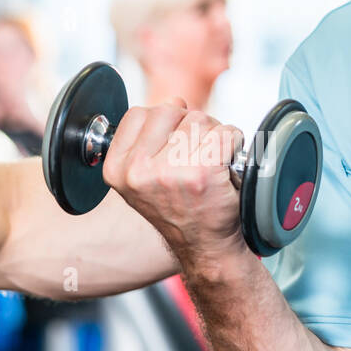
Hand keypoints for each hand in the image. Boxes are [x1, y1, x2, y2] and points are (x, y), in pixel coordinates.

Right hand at [102, 98, 248, 262]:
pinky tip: (226, 165)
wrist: (206, 247)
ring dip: (212, 136)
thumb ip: (148, 138)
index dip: (162, 124)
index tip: (171, 150)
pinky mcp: (202, 173)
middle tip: (195, 156)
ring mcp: (169, 172)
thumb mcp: (144, 178)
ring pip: (200, 119)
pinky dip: (234, 143)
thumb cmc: (181, 208)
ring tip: (209, 164)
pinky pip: (225, 132)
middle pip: (169, 110)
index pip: (138, 114)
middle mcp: (137, 172)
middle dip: (188, 125)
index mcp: (117, 170)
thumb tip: (175, 102)